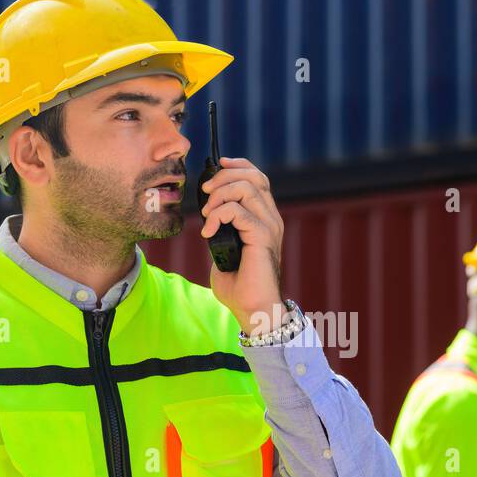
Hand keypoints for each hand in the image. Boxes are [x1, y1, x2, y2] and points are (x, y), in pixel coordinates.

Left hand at [198, 156, 284, 334]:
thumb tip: (207, 218)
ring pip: (245, 187)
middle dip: (223, 177)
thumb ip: (221, 232)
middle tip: (204, 193)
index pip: (258, 178)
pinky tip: (208, 232)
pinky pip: (237, 211)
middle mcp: (271, 218)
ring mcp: (269, 226)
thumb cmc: (239, 287)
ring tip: (206, 214)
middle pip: (252, 176)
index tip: (217, 166)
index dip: (238, 166)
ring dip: (219, 195)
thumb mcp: (225, 251)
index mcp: (265, 219)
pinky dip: (217, 216)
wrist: (252, 309)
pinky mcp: (262, 236)